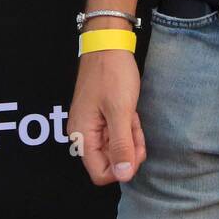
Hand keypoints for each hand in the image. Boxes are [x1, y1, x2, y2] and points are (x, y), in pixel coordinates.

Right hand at [67, 51, 146, 185]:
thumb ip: (121, 145)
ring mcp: (91, 123)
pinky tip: (131, 112)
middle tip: (136, 128)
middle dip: (127, 150)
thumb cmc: (112, 74)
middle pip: (108, 161)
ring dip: (129, 137)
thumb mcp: (121, 112)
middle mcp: (83, 133)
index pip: (100, 173)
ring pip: (114, 146)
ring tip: (133, 116)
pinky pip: (115, 132)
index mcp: (82, 135)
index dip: (121, 168)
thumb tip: (124, 176)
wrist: (109, 43)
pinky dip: (126, 126)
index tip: (134, 148)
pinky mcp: (100, 115)